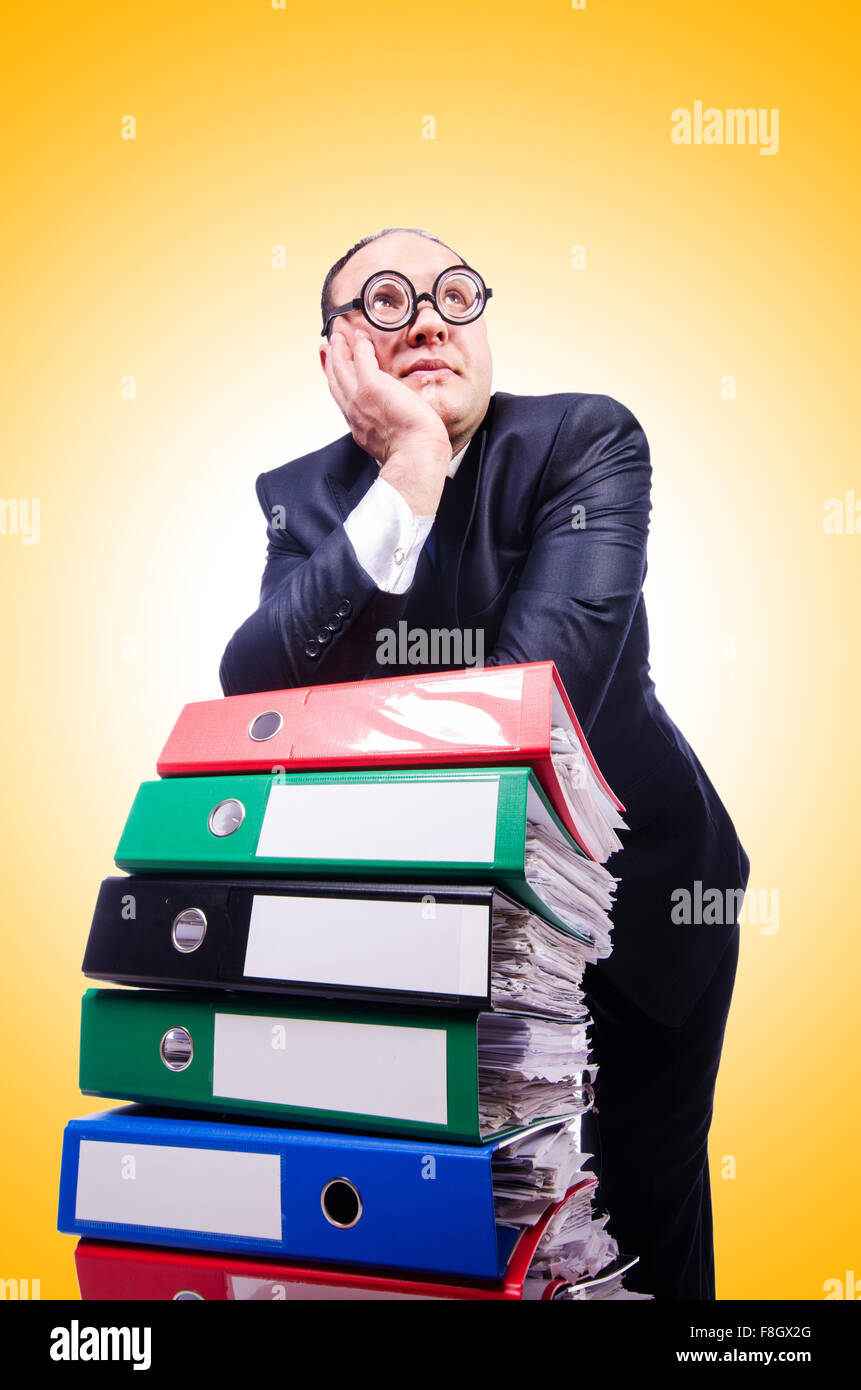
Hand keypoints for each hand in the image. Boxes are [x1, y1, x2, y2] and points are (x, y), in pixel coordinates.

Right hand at [324, 325, 450, 515]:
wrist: (416, 456)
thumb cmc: (415, 453)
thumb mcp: (395, 441)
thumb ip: (391, 428)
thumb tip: (402, 424)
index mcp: (360, 427)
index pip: (343, 400)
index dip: (335, 382)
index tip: (332, 369)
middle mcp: (354, 412)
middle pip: (335, 381)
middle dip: (330, 361)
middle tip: (328, 345)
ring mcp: (359, 398)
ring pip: (341, 367)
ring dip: (339, 348)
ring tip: (339, 334)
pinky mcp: (371, 386)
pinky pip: (360, 358)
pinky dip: (359, 345)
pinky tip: (361, 336)